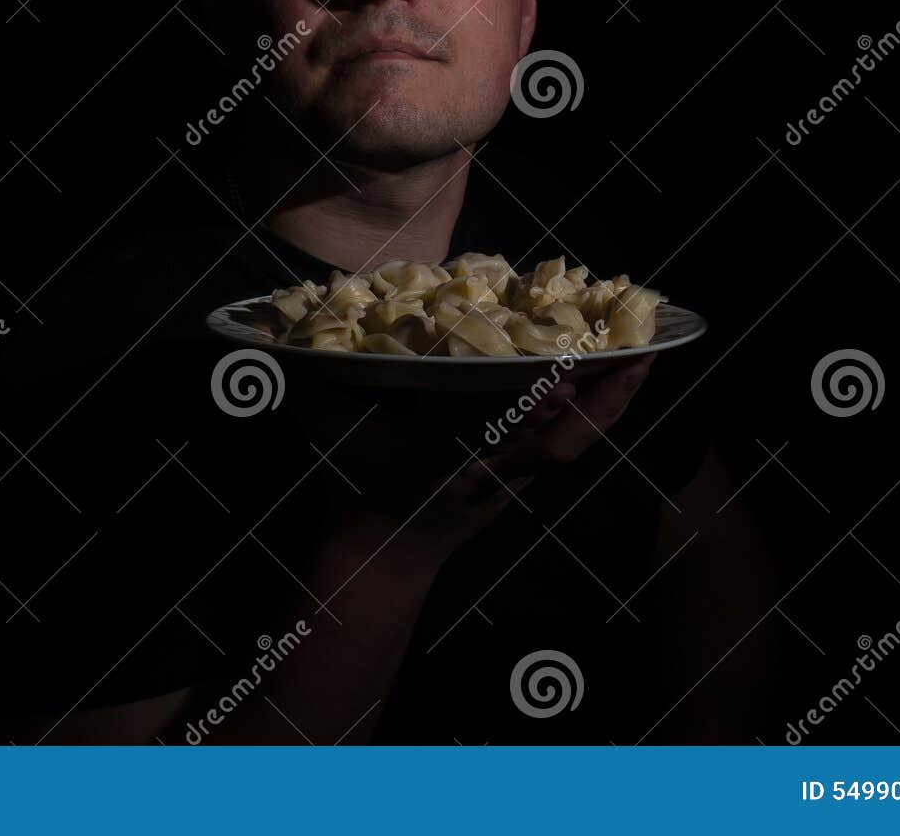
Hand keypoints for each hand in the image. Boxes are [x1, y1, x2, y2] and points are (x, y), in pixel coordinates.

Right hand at [286, 353, 657, 570]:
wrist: (379, 559)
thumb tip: (251, 340)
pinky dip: (598, 415)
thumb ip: (296, 387)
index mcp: (439, 457)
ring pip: (575, 445)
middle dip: (603, 402)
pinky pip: (570, 447)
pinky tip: (620, 383)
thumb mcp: (324, 436)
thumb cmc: (352, 488)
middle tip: (641, 355)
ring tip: (648, 357)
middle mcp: (486, 470)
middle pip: (559, 439)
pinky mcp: (523, 485)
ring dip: (614, 403)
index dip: (530, 404)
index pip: (491, 427)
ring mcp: (511, 483)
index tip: (565, 373)